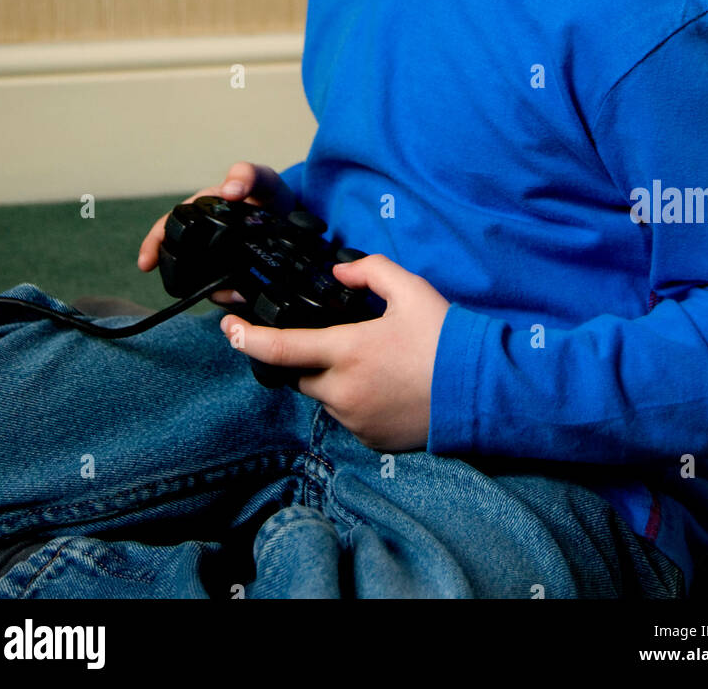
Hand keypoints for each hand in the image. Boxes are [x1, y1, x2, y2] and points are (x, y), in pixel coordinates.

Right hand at [138, 161, 296, 304]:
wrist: (294, 218)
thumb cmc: (270, 195)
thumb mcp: (264, 180)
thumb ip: (249, 175)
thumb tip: (230, 190)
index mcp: (203, 209)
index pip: (170, 225)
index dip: (155, 242)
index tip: (146, 262)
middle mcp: (204, 236)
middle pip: (181, 260)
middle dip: (181, 277)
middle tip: (188, 289)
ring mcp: (216, 258)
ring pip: (201, 281)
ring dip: (215, 290)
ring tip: (236, 292)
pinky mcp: (232, 276)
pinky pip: (223, 291)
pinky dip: (230, 296)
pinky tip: (243, 296)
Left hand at [220, 254, 450, 452]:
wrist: (480, 391)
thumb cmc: (445, 338)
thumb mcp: (410, 289)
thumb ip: (370, 270)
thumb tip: (341, 269)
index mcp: (346, 351)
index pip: (280, 348)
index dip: (247, 338)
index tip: (227, 328)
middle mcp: (342, 390)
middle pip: (299, 375)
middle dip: (307, 358)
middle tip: (339, 341)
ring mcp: (354, 419)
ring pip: (324, 396)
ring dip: (333, 379)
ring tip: (374, 363)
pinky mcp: (369, 439)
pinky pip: (346, 416)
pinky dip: (354, 399)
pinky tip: (385, 385)